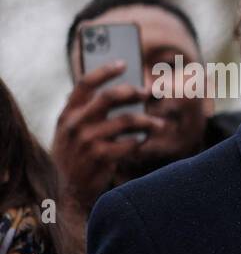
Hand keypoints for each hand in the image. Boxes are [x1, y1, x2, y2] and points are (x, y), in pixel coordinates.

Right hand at [51, 62, 166, 215]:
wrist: (66, 190)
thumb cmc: (75, 156)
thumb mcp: (69, 132)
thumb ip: (85, 112)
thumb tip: (119, 92)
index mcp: (67, 113)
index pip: (85, 84)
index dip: (105, 71)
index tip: (123, 63)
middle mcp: (75, 124)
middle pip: (109, 97)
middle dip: (132, 92)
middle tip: (147, 93)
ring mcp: (87, 140)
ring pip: (126, 121)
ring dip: (147, 121)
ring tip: (159, 125)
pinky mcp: (100, 157)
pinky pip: (130, 143)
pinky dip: (140, 142)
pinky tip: (143, 143)